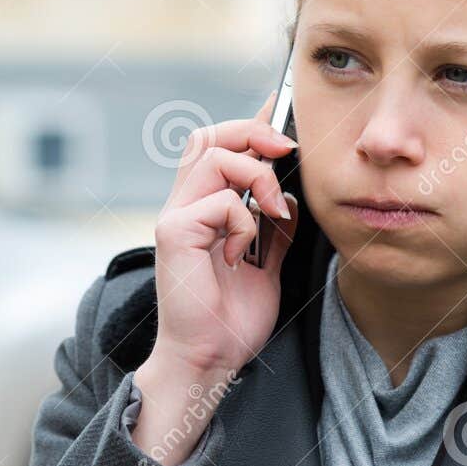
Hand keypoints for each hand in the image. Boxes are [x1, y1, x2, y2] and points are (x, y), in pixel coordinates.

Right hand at [131, 92, 299, 462]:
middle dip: (252, 132)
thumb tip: (291, 194)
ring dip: (257, 175)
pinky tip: (242, 252)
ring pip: (214, 156)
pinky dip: (245, 220)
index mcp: (201, 210)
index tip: (280, 106)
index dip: (249, 123)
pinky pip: (221, 200)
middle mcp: (183, 206)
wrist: (210, 359)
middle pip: (208, 137)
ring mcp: (175, 217)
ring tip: (274, 210)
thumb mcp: (268, 262)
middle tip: (286, 152)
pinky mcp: (175, 232)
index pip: (217, 148)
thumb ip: (274, 226)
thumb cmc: (231, 318)